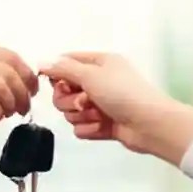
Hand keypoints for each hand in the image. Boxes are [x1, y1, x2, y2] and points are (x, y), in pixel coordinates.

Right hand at [40, 52, 192, 165]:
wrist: (150, 124)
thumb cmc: (123, 94)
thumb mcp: (91, 75)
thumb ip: (64, 69)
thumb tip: (42, 62)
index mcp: (98, 63)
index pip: (66, 62)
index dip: (57, 74)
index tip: (58, 83)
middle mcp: (98, 81)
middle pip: (63, 91)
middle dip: (69, 100)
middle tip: (83, 102)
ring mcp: (100, 104)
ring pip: (70, 112)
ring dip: (81, 116)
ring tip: (98, 115)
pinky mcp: (102, 124)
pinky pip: (81, 128)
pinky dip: (89, 129)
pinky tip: (103, 128)